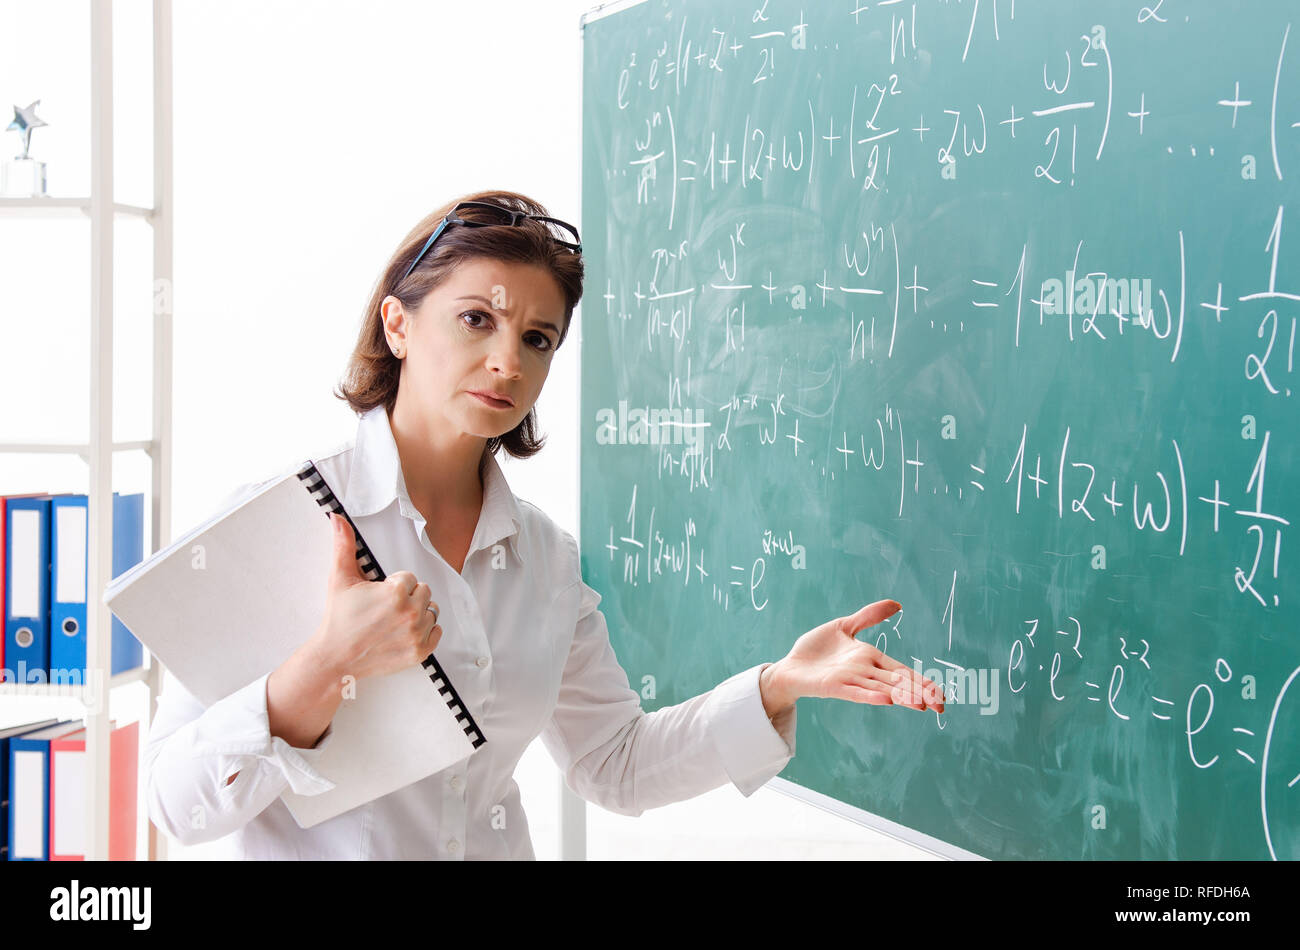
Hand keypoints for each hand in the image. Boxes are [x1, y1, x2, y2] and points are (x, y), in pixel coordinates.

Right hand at [306, 513, 443, 680]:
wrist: (335, 658)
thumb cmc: (338, 619)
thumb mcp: (340, 579)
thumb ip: (343, 545)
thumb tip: (337, 517)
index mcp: (396, 592)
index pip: (409, 578)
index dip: (393, 585)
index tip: (379, 595)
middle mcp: (410, 613)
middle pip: (424, 592)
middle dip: (408, 597)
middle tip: (386, 608)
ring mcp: (416, 634)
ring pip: (431, 611)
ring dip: (417, 613)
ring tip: (393, 621)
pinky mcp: (419, 652)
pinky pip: (437, 632)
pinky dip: (426, 632)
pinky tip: (405, 632)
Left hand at [763, 600, 944, 713]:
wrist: (789, 665)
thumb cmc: (816, 650)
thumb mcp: (844, 626)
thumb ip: (868, 616)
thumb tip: (897, 604)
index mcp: (870, 658)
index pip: (902, 671)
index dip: (921, 681)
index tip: (940, 694)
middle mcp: (864, 672)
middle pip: (898, 683)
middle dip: (919, 693)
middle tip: (941, 706)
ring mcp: (850, 681)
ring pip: (882, 689)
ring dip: (901, 697)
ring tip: (921, 704)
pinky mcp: (834, 687)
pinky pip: (856, 693)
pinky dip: (871, 696)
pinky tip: (886, 701)